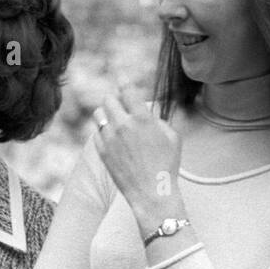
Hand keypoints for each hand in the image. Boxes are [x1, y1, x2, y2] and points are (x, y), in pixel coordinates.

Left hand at [92, 86, 184, 227]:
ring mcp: (110, 138)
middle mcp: (123, 125)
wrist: (152, 191)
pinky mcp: (102, 151)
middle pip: (108, 99)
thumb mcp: (173, 137)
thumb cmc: (167, 164)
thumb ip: (157, 119)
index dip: (124, 81)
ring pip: (98, 114)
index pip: (128, 91)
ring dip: (106, 114)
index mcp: (142, 119)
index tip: (121, 76)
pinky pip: (97, 132)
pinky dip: (103, 132)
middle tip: (120, 105)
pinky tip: (113, 138)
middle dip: (115, 100)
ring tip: (115, 121)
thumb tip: (146, 111)